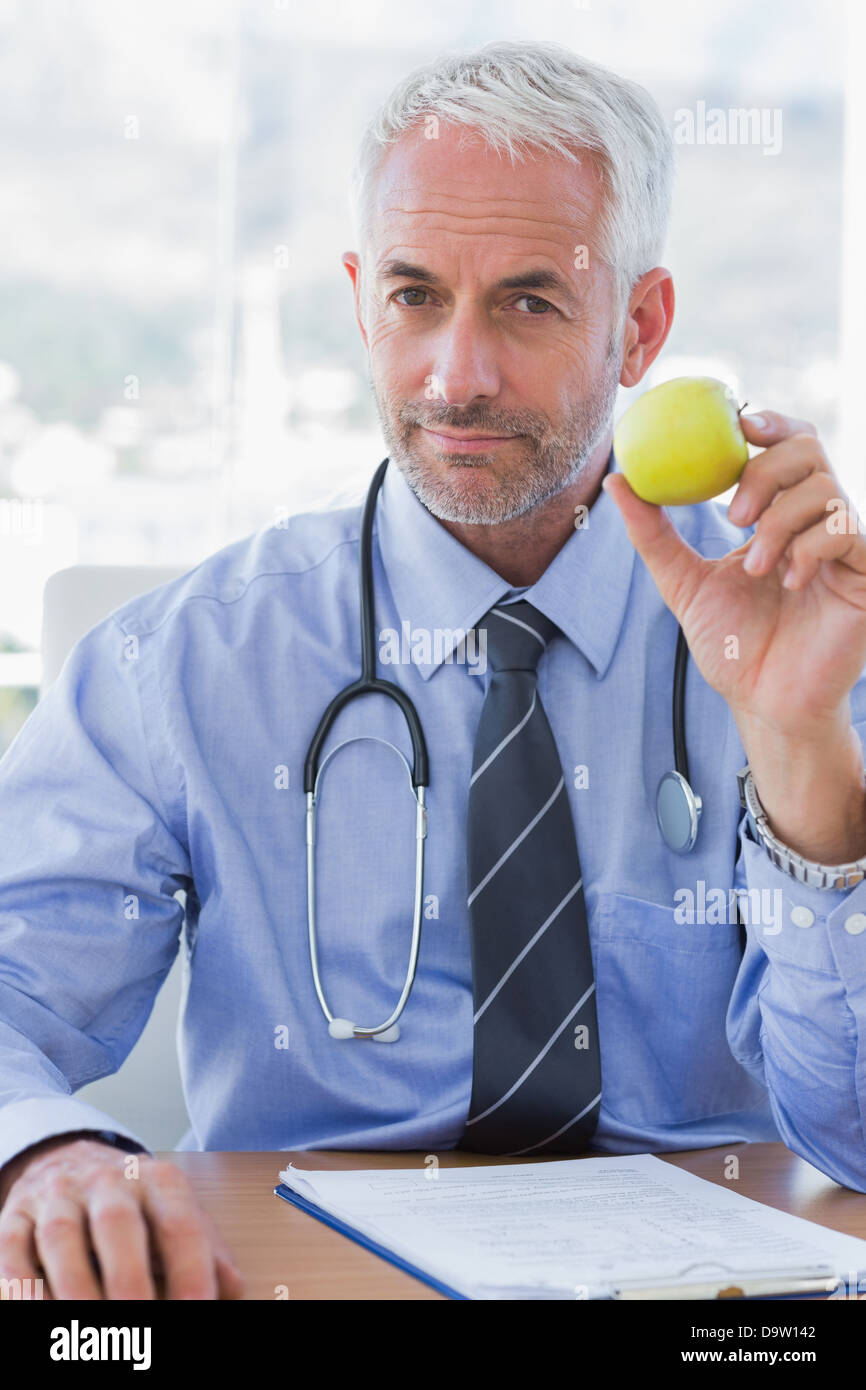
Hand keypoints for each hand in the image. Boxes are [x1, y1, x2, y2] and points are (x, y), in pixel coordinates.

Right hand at [0, 1134, 243, 1299]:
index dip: (191, 1268)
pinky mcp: (17, 1214)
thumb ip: (206, 1250)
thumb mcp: (174, 1212)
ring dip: (74, 1284)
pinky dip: (24, 1282)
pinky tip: (36, 1308)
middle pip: (117, 1223)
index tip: (198, 1308)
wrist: (67, 1157)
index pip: (179, 1222)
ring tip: (86, 1323)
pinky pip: (14, 1247)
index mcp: (157, 1180)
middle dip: (127, 1275)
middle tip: (138, 1317)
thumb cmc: (132, 1201)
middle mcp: (107, 1181)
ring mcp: (59, 1195)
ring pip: (62, 1234)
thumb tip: (234, 1290)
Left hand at [603, 411, 865, 739]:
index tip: (734, 422)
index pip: (785, 443)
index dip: (767, 419)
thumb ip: (653, 533)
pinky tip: (790, 579)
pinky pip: (847, 528)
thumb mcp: (682, 582)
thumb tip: (618, 480)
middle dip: (766, 469)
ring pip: (826, 487)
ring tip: (755, 567)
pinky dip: (809, 546)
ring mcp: (846, 544)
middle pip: (809, 447)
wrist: (765, 702)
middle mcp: (817, 519)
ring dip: (780, 521)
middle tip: (734, 513)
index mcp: (780, 512)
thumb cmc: (732, 646)